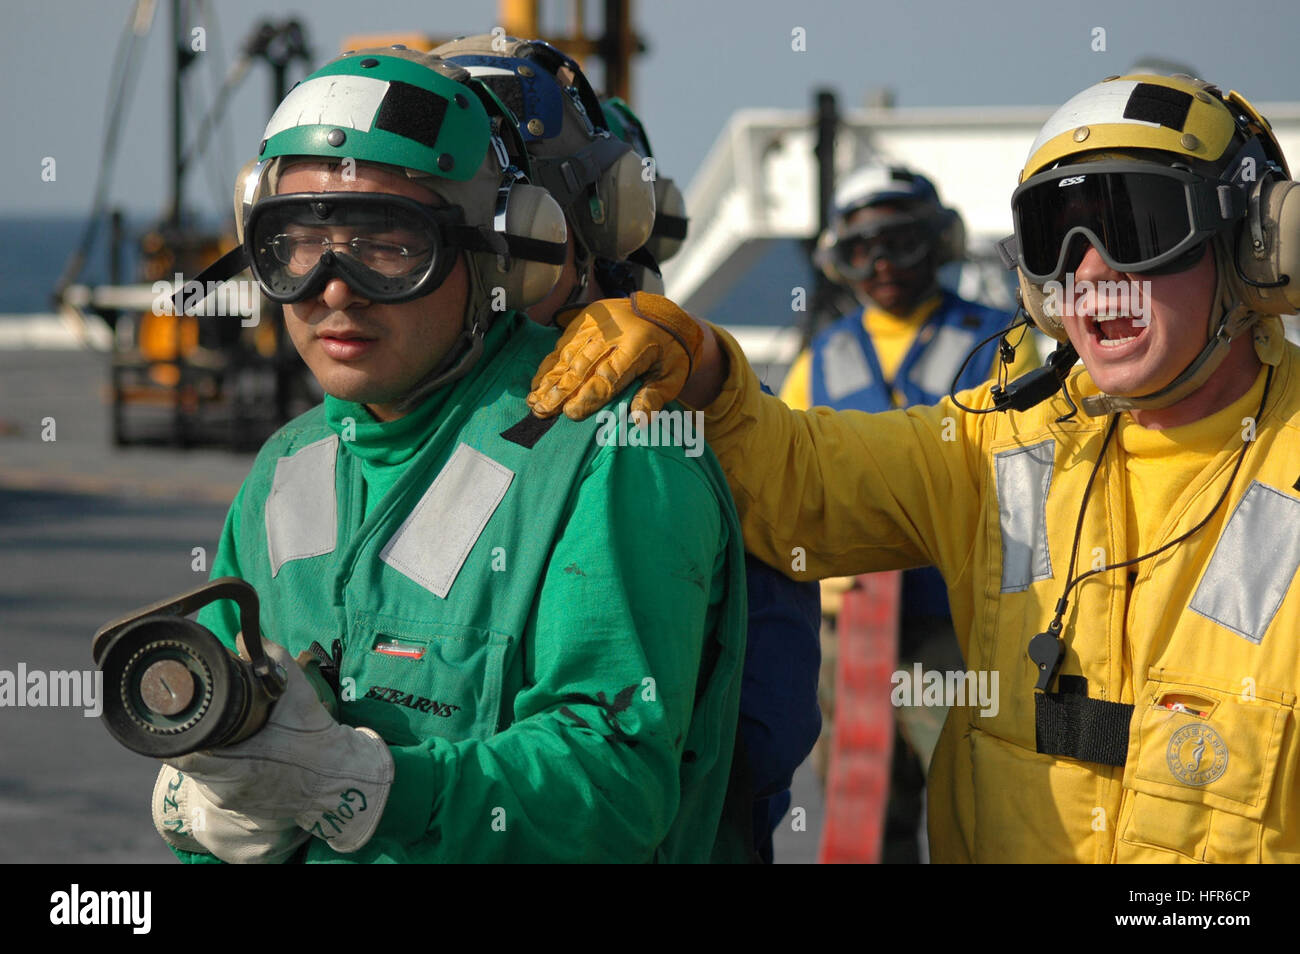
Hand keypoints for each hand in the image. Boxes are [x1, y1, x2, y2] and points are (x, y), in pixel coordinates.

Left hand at [164, 639, 393, 853]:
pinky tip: (227, 749)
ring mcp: (234, 802)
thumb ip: (273, 658)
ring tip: (211, 729)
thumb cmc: (316, 738)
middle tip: (196, 714)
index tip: (175, 713)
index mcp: (238, 767)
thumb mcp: (298, 694)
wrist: (338, 777)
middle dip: (188, 737)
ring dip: (202, 753)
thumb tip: (243, 637)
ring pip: (200, 775)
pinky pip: (216, 785)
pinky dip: (217, 767)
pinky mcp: (241, 808)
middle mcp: (229, 791)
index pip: (182, 755)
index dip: (173, 734)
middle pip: (188, 763)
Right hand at [528, 291, 704, 419]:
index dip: (588, 395)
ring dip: (549, 380)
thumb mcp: (673, 375)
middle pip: (581, 365)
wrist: (665, 313)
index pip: (608, 374)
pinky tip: (537, 382)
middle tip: (542, 412)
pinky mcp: (585, 320)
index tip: (571, 413)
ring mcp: (596, 324)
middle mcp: (613, 332)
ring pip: (568, 355)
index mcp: (638, 345)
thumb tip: (639, 422)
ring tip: (535, 402)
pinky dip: (549, 364)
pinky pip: (563, 344)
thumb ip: (655, 397)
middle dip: (560, 391)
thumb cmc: (670, 352)